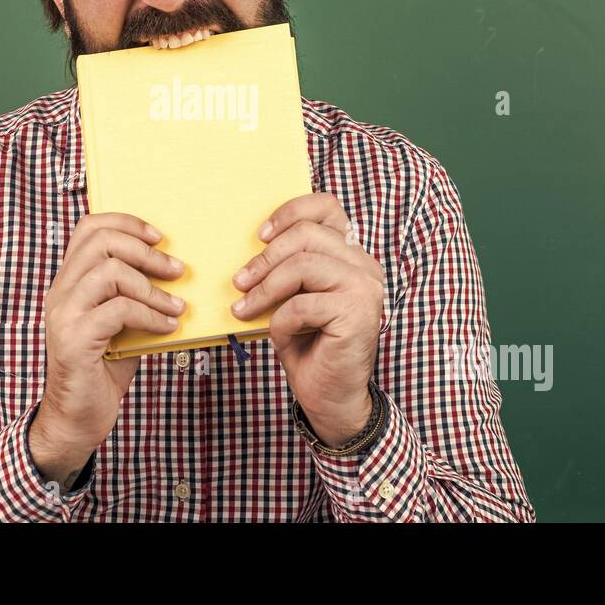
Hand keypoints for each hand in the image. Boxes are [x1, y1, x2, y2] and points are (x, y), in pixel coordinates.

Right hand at [30, 213, 186, 483]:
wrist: (76, 420)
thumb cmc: (102, 369)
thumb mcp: (119, 322)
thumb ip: (131, 294)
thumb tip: (173, 269)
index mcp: (68, 282)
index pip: (88, 228)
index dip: (126, 223)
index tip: (159, 237)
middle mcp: (59, 292)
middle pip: (100, 241)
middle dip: (146, 251)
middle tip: (177, 270)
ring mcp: (63, 314)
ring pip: (110, 272)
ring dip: (153, 286)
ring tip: (177, 306)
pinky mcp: (74, 340)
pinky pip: (119, 310)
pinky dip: (151, 315)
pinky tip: (168, 328)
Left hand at [229, 192, 384, 446]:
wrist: (330, 397)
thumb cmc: (309, 346)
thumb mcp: (293, 298)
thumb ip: (287, 267)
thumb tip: (251, 245)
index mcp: (351, 255)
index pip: (327, 207)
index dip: (290, 212)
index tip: (259, 236)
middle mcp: (364, 266)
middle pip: (308, 234)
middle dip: (265, 258)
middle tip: (239, 282)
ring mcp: (366, 288)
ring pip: (304, 265)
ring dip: (266, 288)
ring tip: (245, 308)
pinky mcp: (359, 313)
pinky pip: (304, 304)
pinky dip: (281, 320)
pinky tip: (279, 337)